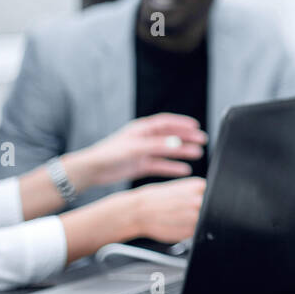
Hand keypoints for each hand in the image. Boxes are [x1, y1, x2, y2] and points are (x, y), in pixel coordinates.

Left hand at [67, 113, 206, 190]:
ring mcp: (143, 152)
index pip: (166, 123)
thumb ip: (157, 146)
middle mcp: (144, 139)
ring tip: (197, 154)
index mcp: (141, 129)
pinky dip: (172, 167)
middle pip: (170, 136)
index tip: (196, 126)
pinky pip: (161, 165)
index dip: (182, 124)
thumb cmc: (109, 154)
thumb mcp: (135, 148)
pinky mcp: (140, 165)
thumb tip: (177, 143)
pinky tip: (183, 170)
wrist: (92, 170)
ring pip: (167, 150)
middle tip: (202, 140)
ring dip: (182, 151)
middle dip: (186, 137)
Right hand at [125, 177, 205, 243]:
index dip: (207, 197)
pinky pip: (196, 232)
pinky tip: (176, 224)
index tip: (196, 199)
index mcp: (198, 186)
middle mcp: (199, 201)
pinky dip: (189, 230)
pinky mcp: (189, 232)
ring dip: (196, 220)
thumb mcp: (179, 187)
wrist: (138, 212)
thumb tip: (210, 197)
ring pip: (205, 220)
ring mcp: (195, 217)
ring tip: (178, 216)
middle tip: (184, 209)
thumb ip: (196, 191)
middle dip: (201, 209)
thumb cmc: (154, 198)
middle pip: (211, 207)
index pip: (215, 192)